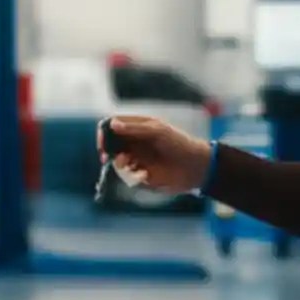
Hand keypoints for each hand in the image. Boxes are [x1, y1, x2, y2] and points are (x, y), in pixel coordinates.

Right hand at [96, 115, 212, 193]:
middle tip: (105, 156)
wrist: (196, 167)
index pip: (114, 125)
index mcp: (139, 127)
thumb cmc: (179, 144)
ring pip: (117, 160)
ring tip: (127, 164)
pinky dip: (131, 175)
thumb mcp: (158, 132)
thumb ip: (135, 129)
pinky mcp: (142, 174)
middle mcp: (135, 142)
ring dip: (119, 163)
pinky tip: (143, 174)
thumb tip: (113, 124)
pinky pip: (127, 175)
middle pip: (111, 144)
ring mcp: (138, 158)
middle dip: (106, 150)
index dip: (105, 131)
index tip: (103, 141)